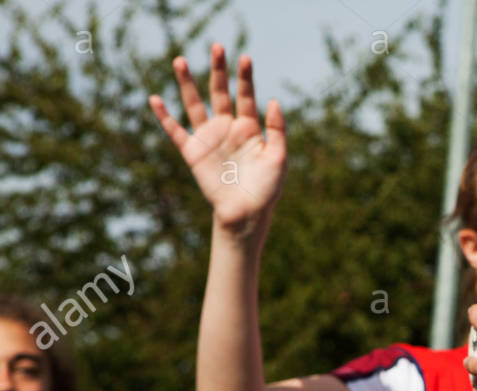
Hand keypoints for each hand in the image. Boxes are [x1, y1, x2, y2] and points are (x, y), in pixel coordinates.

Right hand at [149, 44, 286, 235]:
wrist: (247, 213)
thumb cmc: (267, 188)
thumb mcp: (278, 158)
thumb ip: (277, 130)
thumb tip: (273, 100)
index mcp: (249, 128)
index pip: (245, 96)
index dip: (245, 77)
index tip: (244, 57)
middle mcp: (227, 128)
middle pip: (220, 92)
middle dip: (218, 70)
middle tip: (217, 46)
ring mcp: (209, 138)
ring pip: (195, 104)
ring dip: (187, 83)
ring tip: (180, 60)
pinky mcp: (193, 153)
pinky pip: (176, 131)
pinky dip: (165, 117)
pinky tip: (155, 99)